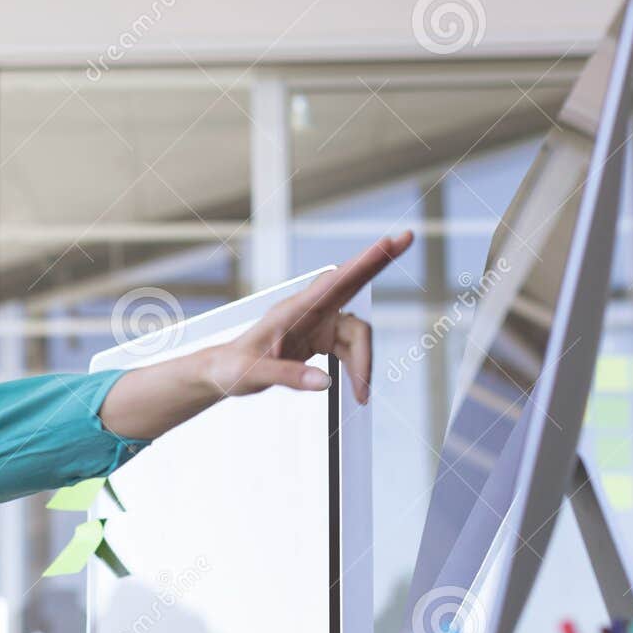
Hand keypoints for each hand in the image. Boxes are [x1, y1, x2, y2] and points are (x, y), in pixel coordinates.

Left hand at [203, 233, 412, 404]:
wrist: (224, 372)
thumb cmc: (232, 368)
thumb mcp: (253, 375)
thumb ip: (288, 377)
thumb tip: (325, 383)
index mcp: (292, 310)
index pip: (333, 282)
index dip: (363, 263)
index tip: (387, 242)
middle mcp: (309, 311)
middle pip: (353, 283)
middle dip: (379, 262)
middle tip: (408, 236)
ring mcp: (318, 323)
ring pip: (357, 335)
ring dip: (364, 364)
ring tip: (361, 396)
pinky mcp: (322, 338)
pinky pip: (350, 351)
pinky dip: (357, 370)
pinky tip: (358, 390)